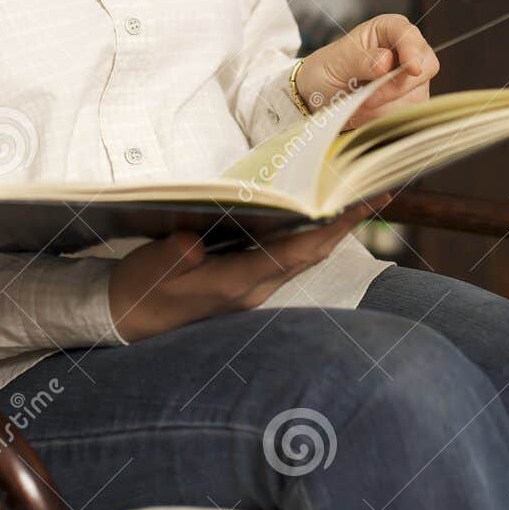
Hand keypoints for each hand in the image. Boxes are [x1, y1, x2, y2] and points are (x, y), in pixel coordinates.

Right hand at [107, 195, 392, 342]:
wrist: (127, 319)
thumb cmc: (142, 290)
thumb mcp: (153, 268)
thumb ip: (175, 256)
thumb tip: (193, 242)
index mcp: (238, 282)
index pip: (298, 252)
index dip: (334, 226)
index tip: (364, 202)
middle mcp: (255, 288)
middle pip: (313, 252)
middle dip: (347, 223)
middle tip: (380, 190)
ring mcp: (253, 288)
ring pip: (304, 255)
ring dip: (332, 228)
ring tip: (359, 196)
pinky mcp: (246, 283)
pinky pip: (288, 256)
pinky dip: (308, 234)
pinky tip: (315, 214)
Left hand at [295, 14, 439, 131]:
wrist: (318, 98)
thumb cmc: (326, 71)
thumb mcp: (335, 62)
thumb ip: (360, 60)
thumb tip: (386, 61)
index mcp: (387, 29)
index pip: (410, 35)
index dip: (413, 51)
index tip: (411, 68)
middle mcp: (404, 51)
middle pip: (425, 67)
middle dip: (395, 87)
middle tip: (367, 97)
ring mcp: (410, 78)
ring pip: (417, 95)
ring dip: (386, 106)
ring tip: (358, 105)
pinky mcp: (410, 102)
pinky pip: (410, 114)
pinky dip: (385, 117)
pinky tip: (365, 114)